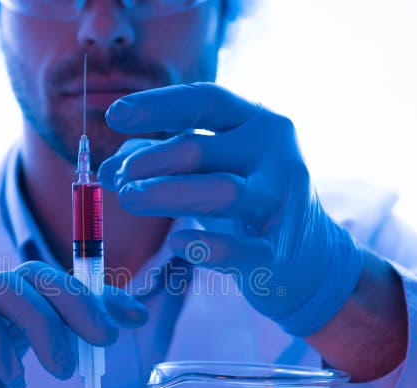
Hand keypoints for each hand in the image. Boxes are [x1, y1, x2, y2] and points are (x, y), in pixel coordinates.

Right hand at [0, 261, 147, 387]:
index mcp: (16, 332)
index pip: (65, 300)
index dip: (103, 301)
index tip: (137, 318)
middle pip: (45, 279)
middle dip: (83, 302)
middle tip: (108, 339)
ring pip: (13, 285)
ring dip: (47, 321)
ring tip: (63, 369)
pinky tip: (13, 376)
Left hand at [99, 83, 363, 336]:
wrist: (307, 257)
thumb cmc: (247, 203)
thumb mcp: (210, 170)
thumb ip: (162, 160)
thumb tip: (109, 166)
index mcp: (257, 123)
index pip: (205, 101)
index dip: (156, 105)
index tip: (113, 116)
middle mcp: (274, 154)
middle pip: (200, 148)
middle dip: (151, 162)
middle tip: (119, 180)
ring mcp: (281, 201)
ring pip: (220, 192)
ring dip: (167, 194)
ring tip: (129, 199)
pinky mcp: (279, 249)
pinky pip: (240, 249)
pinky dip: (205, 247)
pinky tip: (176, 242)